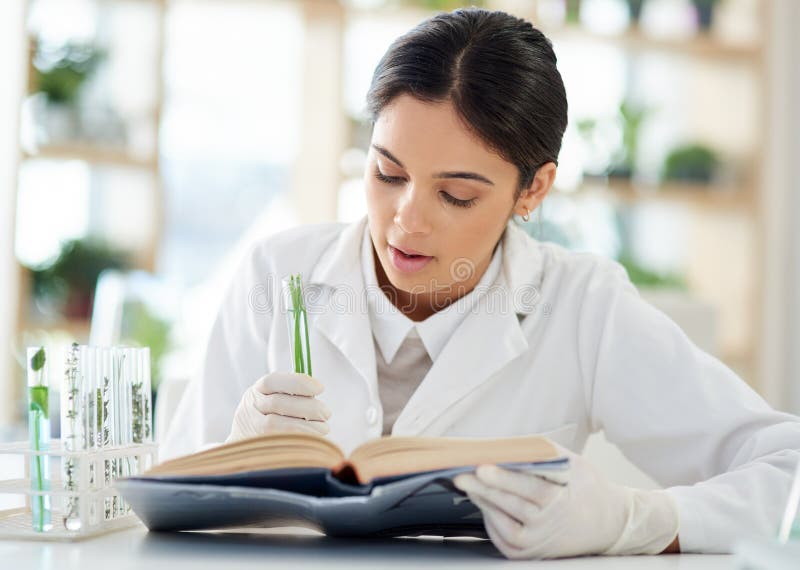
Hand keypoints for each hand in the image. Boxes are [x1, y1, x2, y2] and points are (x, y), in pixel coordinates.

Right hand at [226, 372, 330, 442]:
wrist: (245, 442)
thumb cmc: (269, 415)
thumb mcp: (274, 397)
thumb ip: (292, 393)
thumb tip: (316, 390)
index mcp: (257, 390)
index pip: (273, 381)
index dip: (298, 382)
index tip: (320, 388)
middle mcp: (251, 408)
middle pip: (277, 403)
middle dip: (307, 407)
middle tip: (326, 413)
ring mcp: (251, 428)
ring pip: (276, 425)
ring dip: (306, 426)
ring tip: (324, 428)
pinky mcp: (256, 447)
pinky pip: (278, 443)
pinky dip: (298, 440)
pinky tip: (313, 439)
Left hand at [452, 444, 678, 559]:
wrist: (608, 524)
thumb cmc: (586, 487)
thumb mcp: (572, 463)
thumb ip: (541, 454)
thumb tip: (506, 447)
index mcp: (560, 502)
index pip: (527, 489)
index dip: (503, 478)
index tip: (482, 466)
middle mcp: (547, 528)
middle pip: (509, 505)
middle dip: (482, 488)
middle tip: (460, 475)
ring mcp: (536, 545)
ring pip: (500, 523)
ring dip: (482, 502)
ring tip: (468, 484)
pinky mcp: (528, 554)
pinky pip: (501, 537)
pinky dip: (489, 518)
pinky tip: (482, 501)